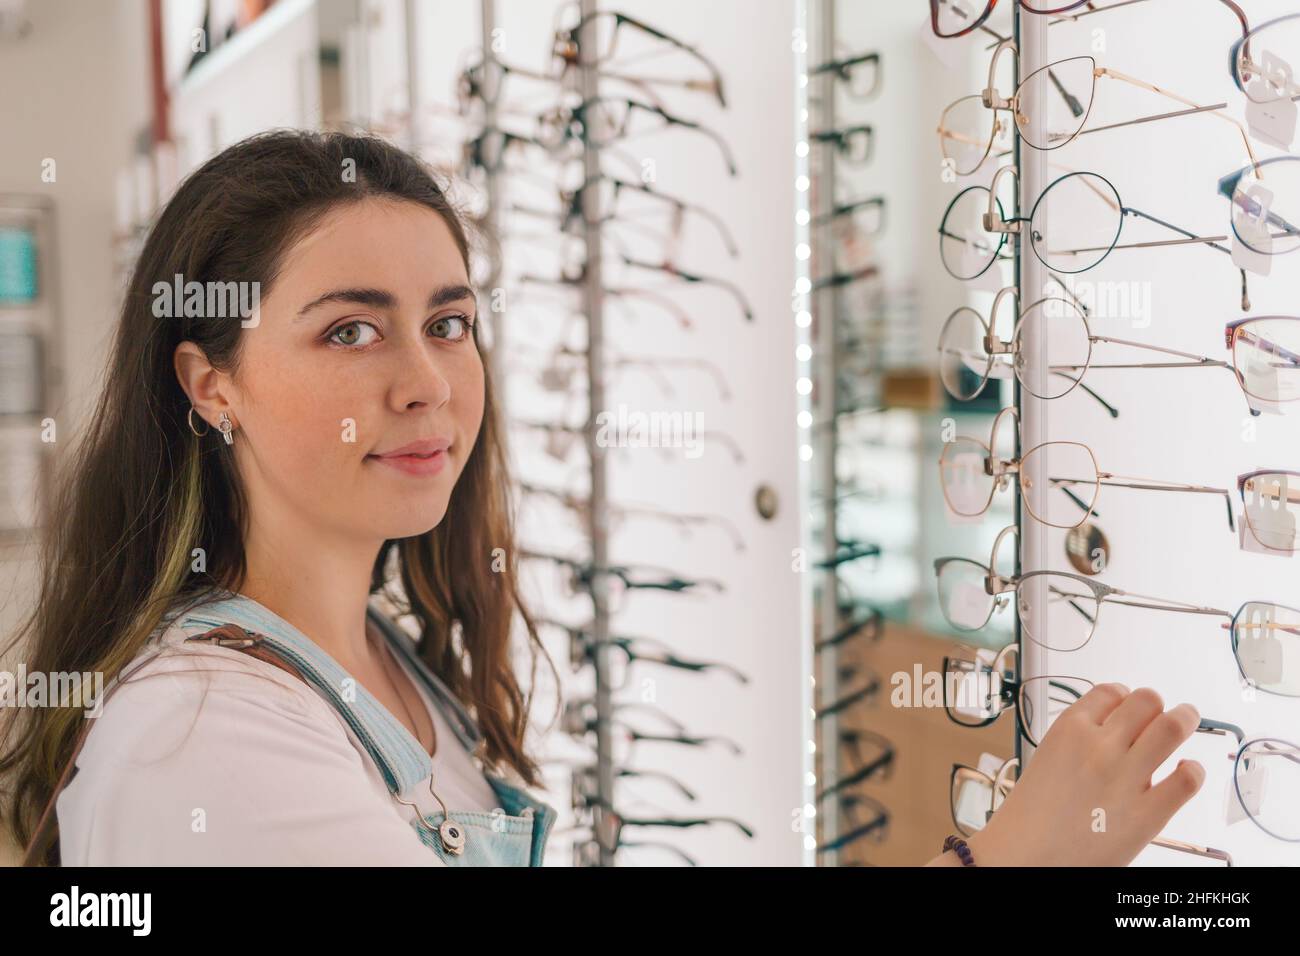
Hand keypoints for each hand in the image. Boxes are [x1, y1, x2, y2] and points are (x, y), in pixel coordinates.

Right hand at [943, 684, 1206, 865]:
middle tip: (1163, 713)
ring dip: (1184, 719)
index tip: (1129, 705)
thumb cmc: (1030, 817)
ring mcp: (1125, 778)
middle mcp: (1099, 746)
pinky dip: (1193, 771)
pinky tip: (1185, 771)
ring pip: (1172, 727)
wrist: (1024, 857)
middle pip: (1146, 701)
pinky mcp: (1147, 814)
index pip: (1111, 692)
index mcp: (1068, 730)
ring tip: (1187, 719)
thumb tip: (1118, 736)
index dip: (1125, 697)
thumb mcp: (1046, 760)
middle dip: (1156, 705)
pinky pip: (1186, 779)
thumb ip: (1079, 744)